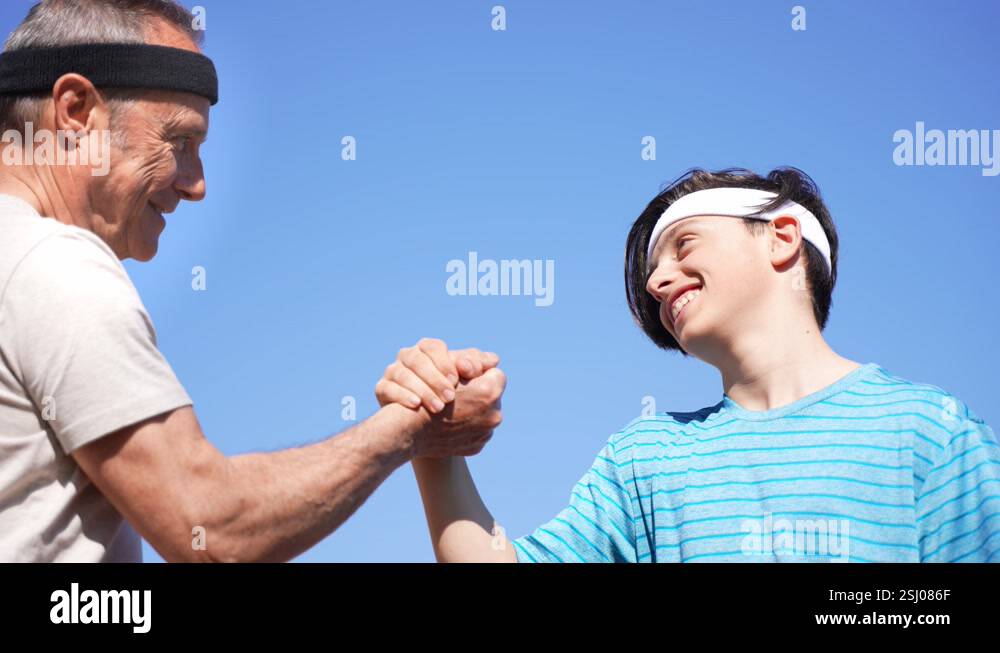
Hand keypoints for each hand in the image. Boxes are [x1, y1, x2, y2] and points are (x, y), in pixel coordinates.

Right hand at [376, 338, 499, 413]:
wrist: (427, 430)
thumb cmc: (452, 400)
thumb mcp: (468, 383)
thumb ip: (479, 369)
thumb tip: (493, 361)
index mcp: (428, 350)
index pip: (435, 347)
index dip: (447, 362)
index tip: (460, 379)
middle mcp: (408, 357)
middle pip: (417, 359)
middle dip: (435, 379)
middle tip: (450, 398)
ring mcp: (393, 372)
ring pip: (402, 373)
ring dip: (422, 390)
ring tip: (438, 408)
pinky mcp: (382, 389)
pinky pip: (387, 388)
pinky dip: (403, 397)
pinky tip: (417, 407)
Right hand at [409, 369, 505, 457]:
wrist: (410, 429)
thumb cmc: (426, 392)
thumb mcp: (450, 367)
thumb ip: (473, 361)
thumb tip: (494, 360)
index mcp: (490, 392)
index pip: (495, 374)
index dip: (479, 373)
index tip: (466, 375)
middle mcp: (494, 415)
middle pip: (492, 396)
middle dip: (478, 392)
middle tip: (458, 391)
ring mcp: (486, 434)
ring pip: (485, 414)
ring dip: (473, 410)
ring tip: (453, 408)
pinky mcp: (476, 447)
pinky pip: (477, 431)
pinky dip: (466, 426)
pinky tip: (451, 423)